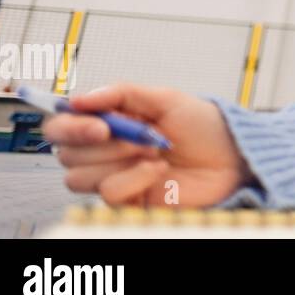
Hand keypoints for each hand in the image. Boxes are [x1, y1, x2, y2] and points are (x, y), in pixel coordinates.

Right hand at [43, 83, 252, 207]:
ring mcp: (114, 177)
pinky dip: (134, 179)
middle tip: (143, 136)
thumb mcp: (167, 99)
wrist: (232, 158)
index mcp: (110, 122)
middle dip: (106, 143)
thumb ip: (122, 93)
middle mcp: (106, 151)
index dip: (70, 126)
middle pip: (66, 153)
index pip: (62, 126)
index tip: (99, 125)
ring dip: (119, 160)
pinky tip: (159, 170)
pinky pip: (108, 193)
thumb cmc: (204, 127)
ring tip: (155, 151)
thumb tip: (78, 99)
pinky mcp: (127, 201)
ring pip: (79, 176)